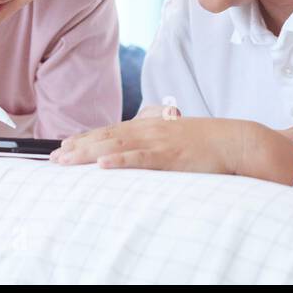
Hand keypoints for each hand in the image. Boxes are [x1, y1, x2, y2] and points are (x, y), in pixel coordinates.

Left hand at [49, 109, 292, 182]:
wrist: (238, 140)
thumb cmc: (211, 143)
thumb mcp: (180, 140)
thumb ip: (161, 143)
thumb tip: (147, 152)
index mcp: (152, 126)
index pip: (112, 131)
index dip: (87, 137)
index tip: (64, 145)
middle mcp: (151, 130)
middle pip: (107, 137)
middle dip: (79, 147)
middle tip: (54, 157)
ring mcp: (160, 142)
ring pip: (117, 146)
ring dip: (89, 153)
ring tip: (67, 160)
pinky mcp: (171, 156)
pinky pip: (141, 159)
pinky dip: (120, 160)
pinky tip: (102, 165)